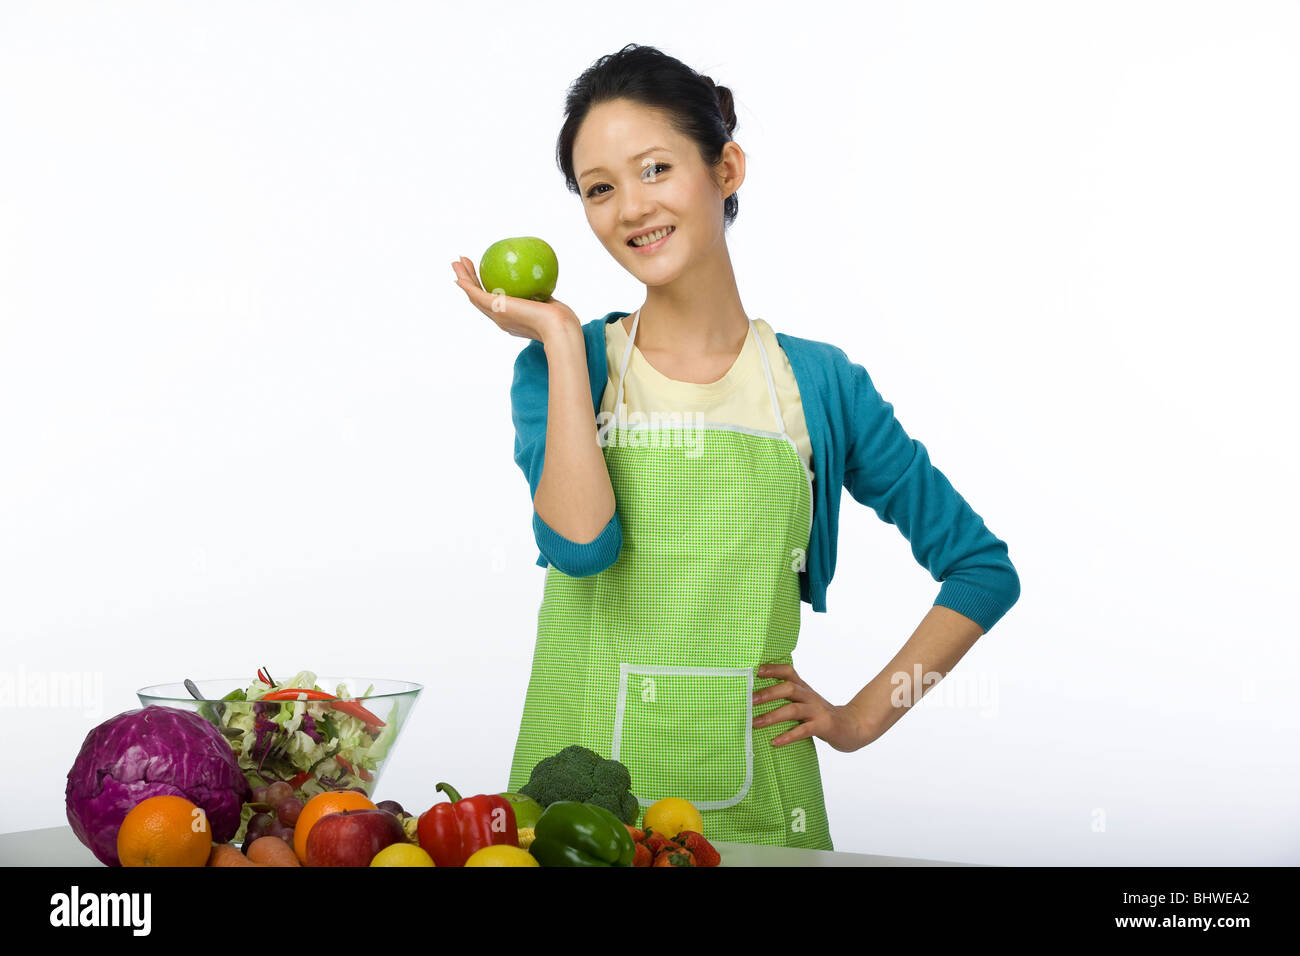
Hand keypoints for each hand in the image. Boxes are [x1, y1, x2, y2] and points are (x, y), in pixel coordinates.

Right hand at [451, 256, 580, 343]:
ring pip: (473, 296)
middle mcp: (501, 318)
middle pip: (479, 298)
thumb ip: (542, 292)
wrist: (559, 328)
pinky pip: (476, 295)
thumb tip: (542, 276)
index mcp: (511, 318)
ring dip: (464, 279)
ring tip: (457, 263)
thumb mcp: (551, 302)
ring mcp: (497, 315)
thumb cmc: (562, 319)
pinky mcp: (496, 308)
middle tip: (462, 266)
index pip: (494, 303)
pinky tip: (460, 275)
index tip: (482, 275)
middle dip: (469, 281)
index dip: (485, 290)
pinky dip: (466, 285)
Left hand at [751, 663, 873, 753]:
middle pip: (789, 688)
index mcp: (804, 688)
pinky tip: (775, 742)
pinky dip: (788, 736)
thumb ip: (787, 699)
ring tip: (755, 723)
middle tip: (750, 700)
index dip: (772, 669)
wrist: (851, 727)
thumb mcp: (805, 702)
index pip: (788, 671)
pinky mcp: (823, 726)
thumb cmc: (820, 715)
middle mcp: (809, 696)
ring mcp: (817, 711)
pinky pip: (803, 730)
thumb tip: (755, 700)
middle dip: (768, 693)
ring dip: (773, 716)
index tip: (755, 670)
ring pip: (794, 709)